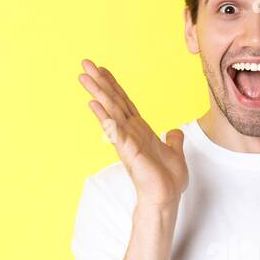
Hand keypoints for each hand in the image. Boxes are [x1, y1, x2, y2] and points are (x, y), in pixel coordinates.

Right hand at [79, 58, 187, 206]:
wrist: (166, 197)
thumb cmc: (168, 179)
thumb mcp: (175, 153)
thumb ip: (173, 140)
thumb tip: (174, 131)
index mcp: (140, 129)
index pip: (124, 102)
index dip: (113, 84)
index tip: (102, 69)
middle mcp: (130, 132)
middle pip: (113, 101)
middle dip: (99, 82)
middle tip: (84, 63)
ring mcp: (126, 140)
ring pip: (110, 110)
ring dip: (97, 92)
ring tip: (83, 76)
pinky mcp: (127, 151)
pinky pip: (114, 130)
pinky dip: (104, 116)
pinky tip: (93, 104)